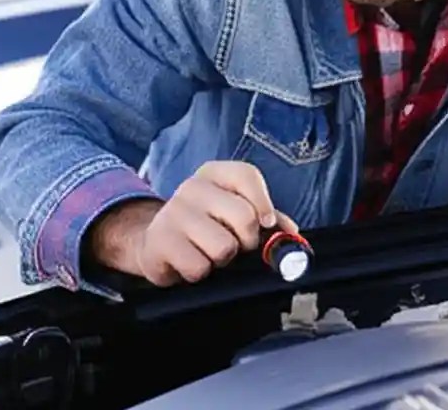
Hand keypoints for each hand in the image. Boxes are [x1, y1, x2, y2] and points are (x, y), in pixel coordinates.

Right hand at [91, 161, 297, 286]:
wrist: (156, 242)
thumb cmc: (206, 226)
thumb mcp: (235, 213)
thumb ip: (267, 218)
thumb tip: (290, 232)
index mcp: (214, 174)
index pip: (246, 175)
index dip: (263, 202)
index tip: (267, 223)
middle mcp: (192, 188)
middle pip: (243, 216)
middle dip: (247, 241)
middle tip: (236, 246)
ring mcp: (173, 213)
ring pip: (223, 247)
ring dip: (221, 260)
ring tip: (209, 254)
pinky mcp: (160, 241)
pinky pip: (199, 267)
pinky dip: (200, 273)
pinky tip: (191, 262)